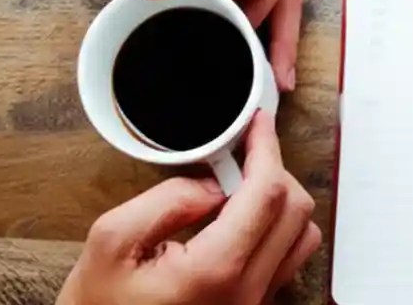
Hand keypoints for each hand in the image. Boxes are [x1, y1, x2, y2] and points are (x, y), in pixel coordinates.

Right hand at [57, 113, 320, 304]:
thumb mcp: (110, 244)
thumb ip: (166, 201)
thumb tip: (212, 184)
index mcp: (216, 270)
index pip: (268, 193)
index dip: (267, 149)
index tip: (259, 124)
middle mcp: (247, 291)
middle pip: (296, 210)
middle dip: (274, 171)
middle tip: (242, 155)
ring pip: (301, 237)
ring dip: (282, 202)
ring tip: (241, 188)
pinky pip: (287, 261)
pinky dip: (277, 230)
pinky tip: (241, 221)